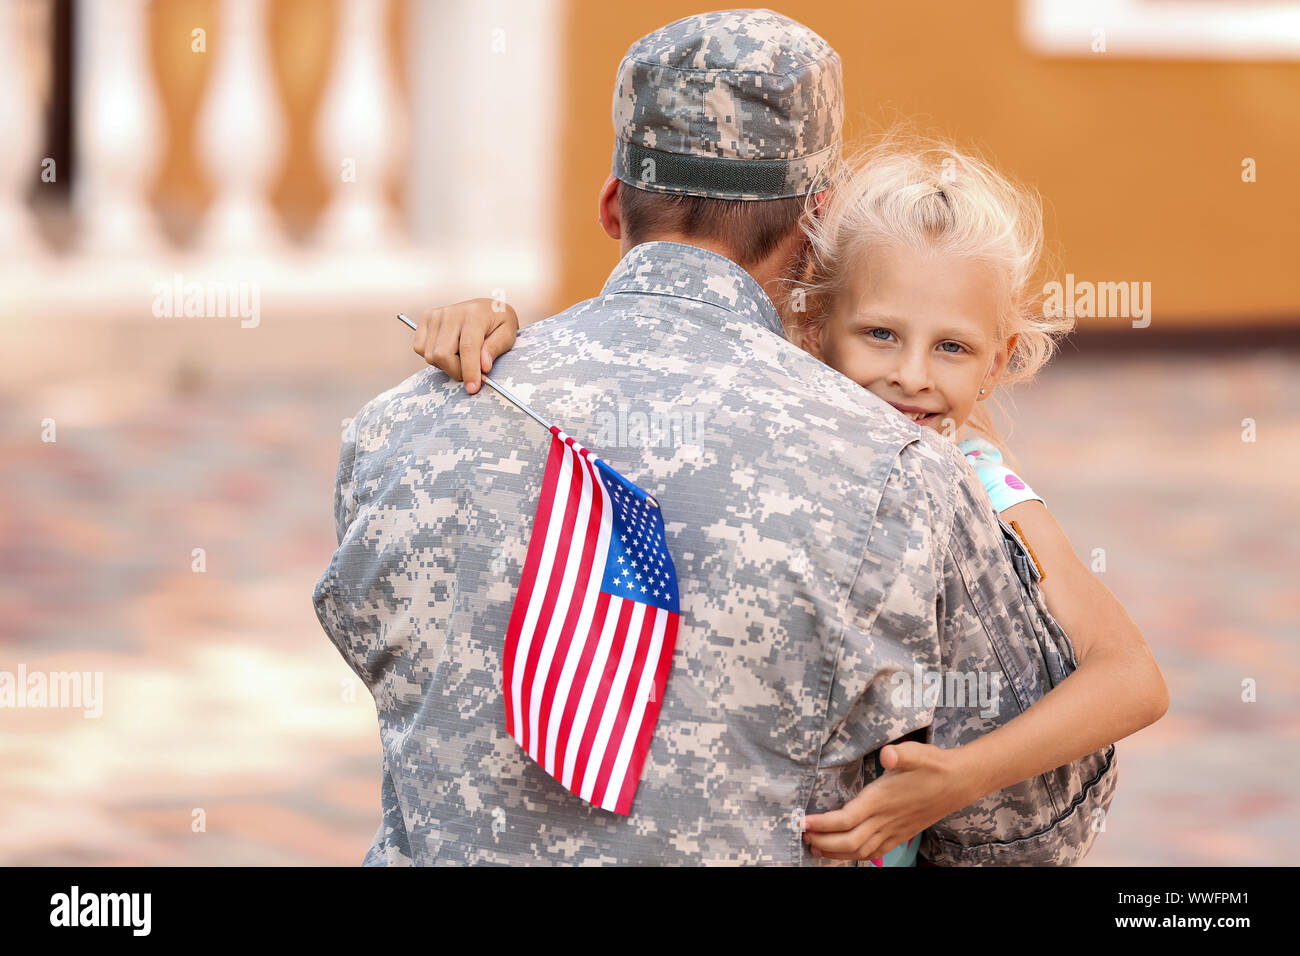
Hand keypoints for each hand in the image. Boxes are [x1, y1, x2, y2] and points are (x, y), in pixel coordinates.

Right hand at [412, 298, 519, 393]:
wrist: (487, 308)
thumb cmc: (499, 323)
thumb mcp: (508, 335)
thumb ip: (495, 349)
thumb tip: (483, 366)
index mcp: (475, 314)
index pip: (467, 347)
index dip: (469, 371)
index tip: (473, 388)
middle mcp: (452, 312)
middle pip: (443, 354)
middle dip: (457, 371)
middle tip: (470, 372)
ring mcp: (436, 314)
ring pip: (430, 355)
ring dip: (446, 365)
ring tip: (461, 358)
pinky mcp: (426, 318)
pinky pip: (420, 348)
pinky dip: (434, 357)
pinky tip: (449, 352)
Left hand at [801, 741, 973, 862]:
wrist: (960, 782)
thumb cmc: (934, 765)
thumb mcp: (916, 752)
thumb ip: (900, 754)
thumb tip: (887, 753)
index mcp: (882, 800)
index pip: (845, 819)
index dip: (822, 824)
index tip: (802, 822)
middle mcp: (885, 820)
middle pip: (848, 841)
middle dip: (823, 843)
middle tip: (802, 836)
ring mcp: (894, 830)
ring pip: (860, 851)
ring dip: (836, 853)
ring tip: (815, 849)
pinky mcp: (901, 834)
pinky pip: (875, 852)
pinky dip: (857, 856)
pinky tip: (847, 854)